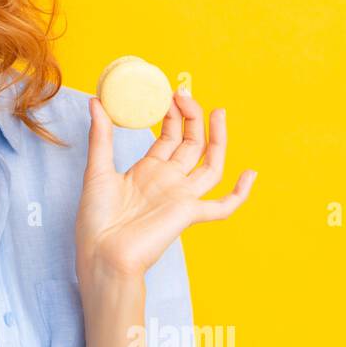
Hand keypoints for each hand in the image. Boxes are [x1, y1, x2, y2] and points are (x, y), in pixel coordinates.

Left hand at [76, 89, 256, 285]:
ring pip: (210, 165)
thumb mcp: (96, 170)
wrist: (101, 254)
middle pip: (191, 144)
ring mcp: (181, 197)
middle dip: (192, 118)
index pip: (168, 137)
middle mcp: (168, 181)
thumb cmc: (95, 220)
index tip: (171, 93)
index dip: (172, 115)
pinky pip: (223, 207)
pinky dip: (239, 193)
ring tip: (217, 111)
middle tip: (185, 93)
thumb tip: (96, 100)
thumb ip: (100, 136)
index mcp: (147, 171)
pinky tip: (250, 174)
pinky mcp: (188, 214)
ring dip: (217, 139)